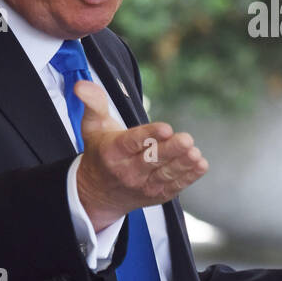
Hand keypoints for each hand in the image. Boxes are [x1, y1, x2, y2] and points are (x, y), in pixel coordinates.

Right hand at [71, 80, 207, 230]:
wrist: (97, 193)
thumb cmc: (100, 153)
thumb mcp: (92, 127)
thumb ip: (92, 103)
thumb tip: (82, 85)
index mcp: (113, 152)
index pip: (132, 142)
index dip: (149, 135)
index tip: (166, 128)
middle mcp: (127, 171)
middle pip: (152, 159)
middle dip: (171, 150)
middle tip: (187, 140)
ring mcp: (143, 185)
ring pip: (165, 174)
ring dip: (182, 164)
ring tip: (195, 153)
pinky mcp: (157, 195)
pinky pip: (174, 186)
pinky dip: (188, 177)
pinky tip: (200, 165)